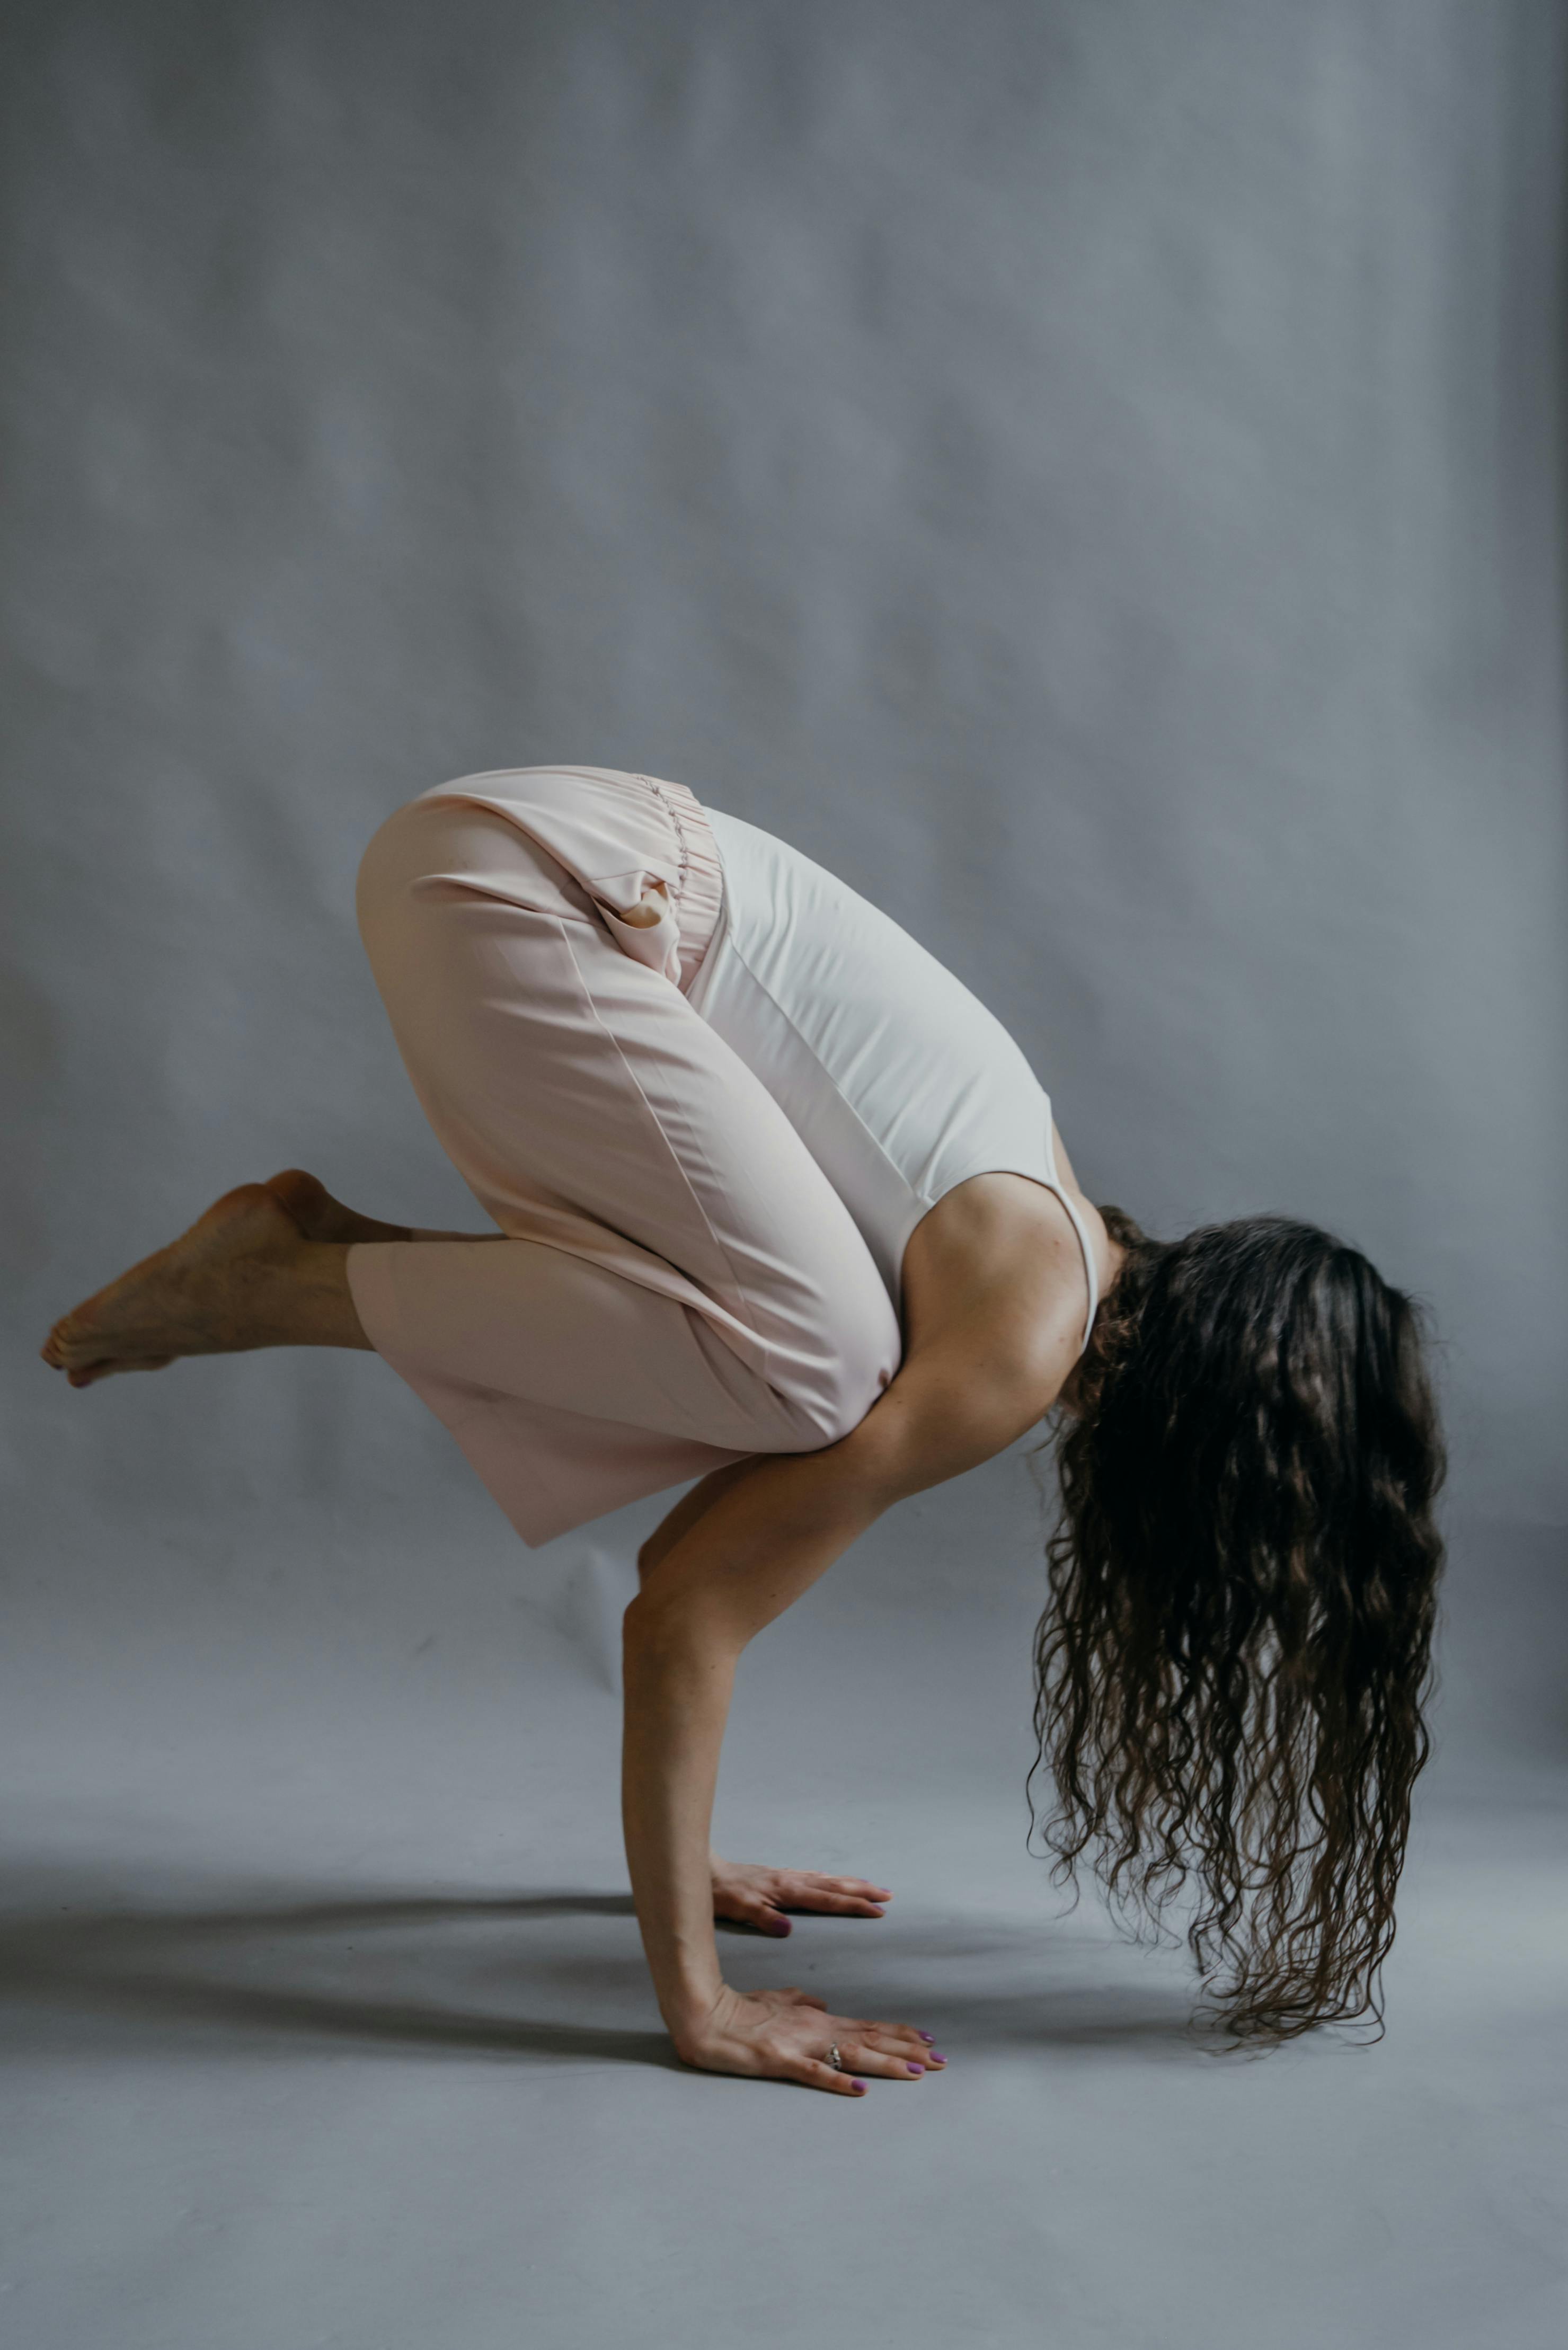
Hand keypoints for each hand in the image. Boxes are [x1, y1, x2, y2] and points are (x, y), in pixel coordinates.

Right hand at [677, 1983, 942, 2095]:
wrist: (707, 2014)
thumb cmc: (740, 2009)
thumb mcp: (776, 2000)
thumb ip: (801, 2001)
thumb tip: (823, 2002)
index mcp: (817, 2017)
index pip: (867, 2026)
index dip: (900, 2034)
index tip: (928, 2041)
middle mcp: (816, 2027)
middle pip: (870, 2040)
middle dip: (908, 2051)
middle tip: (942, 2061)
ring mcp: (800, 2044)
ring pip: (852, 2054)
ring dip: (887, 2064)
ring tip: (918, 2073)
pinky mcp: (780, 2061)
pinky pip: (814, 2073)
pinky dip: (838, 2080)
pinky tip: (860, 2089)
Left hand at [711, 1857, 891, 1937]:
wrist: (707, 1872)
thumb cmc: (722, 1894)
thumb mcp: (739, 1910)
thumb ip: (763, 1918)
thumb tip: (787, 1929)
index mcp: (787, 1891)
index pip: (827, 1900)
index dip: (854, 1906)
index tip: (878, 1910)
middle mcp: (792, 1881)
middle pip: (835, 1886)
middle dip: (863, 1891)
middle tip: (888, 1896)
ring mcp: (788, 1876)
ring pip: (828, 1879)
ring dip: (852, 1883)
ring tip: (872, 1886)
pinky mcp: (781, 1876)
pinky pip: (815, 1876)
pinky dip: (832, 1879)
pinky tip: (835, 1881)